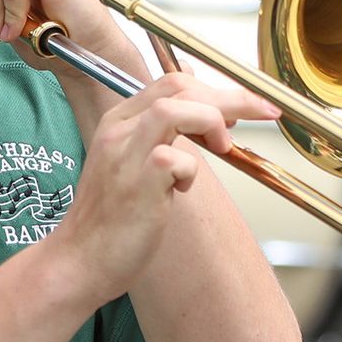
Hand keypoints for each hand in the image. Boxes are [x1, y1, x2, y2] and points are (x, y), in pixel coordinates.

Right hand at [46, 72, 278, 304]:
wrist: (79, 259)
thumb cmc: (111, 219)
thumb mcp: (133, 162)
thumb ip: (160, 132)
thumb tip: (199, 103)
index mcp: (118, 121)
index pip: (172, 82)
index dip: (215, 89)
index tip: (244, 105)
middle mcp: (119, 129)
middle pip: (180, 87)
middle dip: (229, 97)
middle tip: (261, 112)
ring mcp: (125, 154)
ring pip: (176, 108)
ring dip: (212, 121)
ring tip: (223, 146)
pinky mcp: (137, 182)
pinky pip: (176, 158)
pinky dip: (192, 169)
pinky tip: (182, 189)